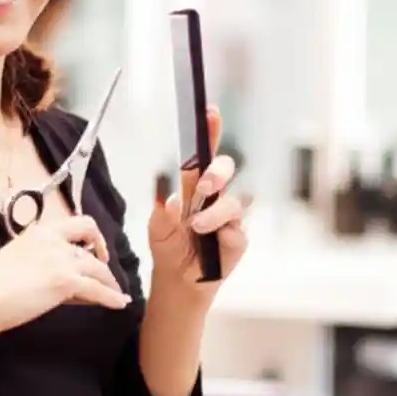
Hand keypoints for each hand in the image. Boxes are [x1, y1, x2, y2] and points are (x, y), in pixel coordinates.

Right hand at [0, 216, 130, 345]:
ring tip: (117, 294)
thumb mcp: (17, 264)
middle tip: (107, 274)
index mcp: (39, 232)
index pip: (77, 223)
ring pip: (98, 269)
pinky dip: (111, 297)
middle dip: (104, 258)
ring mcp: (60, 260)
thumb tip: (64, 282)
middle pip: (92, 241)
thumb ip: (42, 266)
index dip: (92, 236)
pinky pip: (97, 289)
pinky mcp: (64, 282)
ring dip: (110, 283)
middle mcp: (53, 240)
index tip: (94, 250)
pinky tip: (119, 304)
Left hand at [147, 106, 250, 294]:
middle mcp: (216, 197)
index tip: (210, 113)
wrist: (178, 282)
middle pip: (226, 168)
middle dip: (218, 172)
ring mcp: (230, 217)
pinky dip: (224, 234)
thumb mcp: (157, 227)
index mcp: (194, 187)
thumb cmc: (168, 249)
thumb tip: (166, 190)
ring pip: (235, 201)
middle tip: (205, 185)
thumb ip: (162, 209)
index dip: (210, 132)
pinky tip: (213, 242)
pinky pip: (239, 230)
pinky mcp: (239, 238)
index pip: (204, 155)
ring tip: (198, 227)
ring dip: (216, 212)